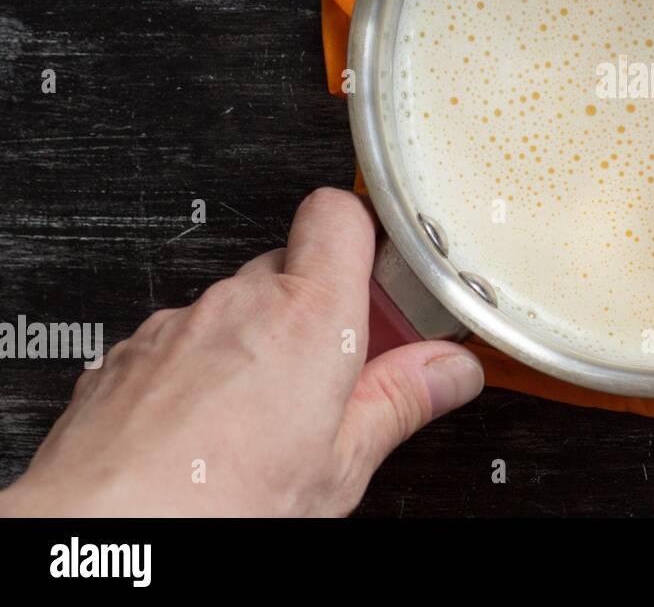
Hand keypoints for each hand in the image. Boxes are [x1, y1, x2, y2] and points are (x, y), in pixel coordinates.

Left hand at [0, 188, 482, 516]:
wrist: (107, 535)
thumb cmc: (215, 505)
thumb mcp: (341, 465)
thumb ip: (401, 402)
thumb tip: (449, 372)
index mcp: (309, 317)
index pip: (343, 214)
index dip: (367, 235)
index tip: (389, 284)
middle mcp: (238, 302)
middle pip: (293, 267)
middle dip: (318, 310)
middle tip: (338, 370)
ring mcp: (178, 325)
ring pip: (235, 307)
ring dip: (258, 343)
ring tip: (269, 417)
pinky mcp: (130, 355)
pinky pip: (183, 341)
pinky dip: (203, 370)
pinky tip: (211, 430)